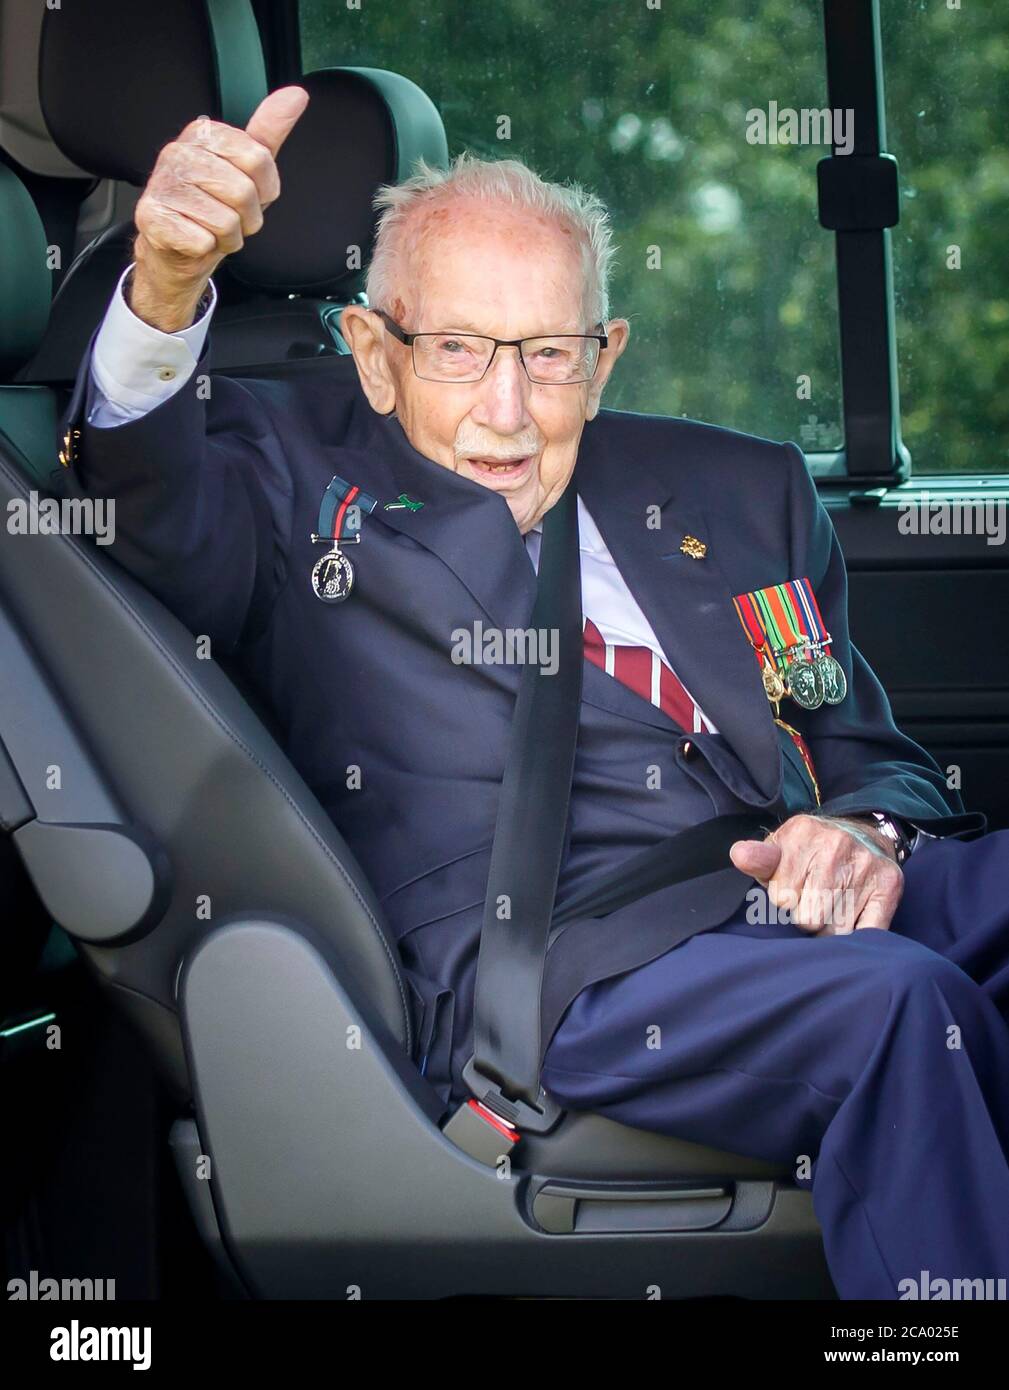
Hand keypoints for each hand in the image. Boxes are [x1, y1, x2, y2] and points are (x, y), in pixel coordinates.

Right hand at [130, 86, 309, 331]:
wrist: (180, 245)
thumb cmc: (216, 205)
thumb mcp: (249, 168)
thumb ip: (269, 132)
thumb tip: (296, 95)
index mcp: (203, 133)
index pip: (259, 159)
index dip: (264, 189)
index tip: (250, 194)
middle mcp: (178, 152)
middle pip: (243, 192)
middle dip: (247, 218)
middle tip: (230, 217)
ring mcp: (162, 184)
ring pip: (225, 221)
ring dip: (229, 237)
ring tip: (212, 229)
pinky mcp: (152, 217)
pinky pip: (204, 241)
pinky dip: (207, 249)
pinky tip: (195, 239)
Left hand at [729, 813, 903, 934]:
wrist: (862, 833)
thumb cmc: (809, 852)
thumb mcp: (780, 849)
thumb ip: (759, 859)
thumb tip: (739, 855)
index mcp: (801, 834)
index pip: (781, 899)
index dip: (785, 902)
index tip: (793, 890)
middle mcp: (835, 846)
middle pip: (809, 919)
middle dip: (806, 917)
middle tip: (814, 900)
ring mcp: (865, 865)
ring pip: (836, 931)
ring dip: (830, 929)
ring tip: (832, 906)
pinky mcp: (889, 884)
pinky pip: (868, 932)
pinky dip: (858, 935)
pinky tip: (852, 918)